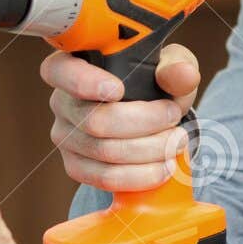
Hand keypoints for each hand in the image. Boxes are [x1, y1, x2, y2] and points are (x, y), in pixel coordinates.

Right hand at [41, 44, 200, 191]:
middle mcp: (61, 101)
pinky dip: (141, 175)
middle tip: (173, 116)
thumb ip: (176, 69)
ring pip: (105, 152)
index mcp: (73, 65)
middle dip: (144, 122)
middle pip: (95, 121)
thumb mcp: (170, 68)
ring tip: (177, 141)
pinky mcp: (75, 166)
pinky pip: (105, 178)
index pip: (59, 71)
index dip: (84, 82)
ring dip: (150, 150)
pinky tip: (164, 166)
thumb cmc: (156, 84)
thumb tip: (183, 74)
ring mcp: (65, 137)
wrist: (155, 119)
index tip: (117, 90)